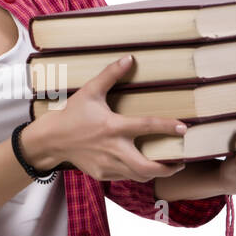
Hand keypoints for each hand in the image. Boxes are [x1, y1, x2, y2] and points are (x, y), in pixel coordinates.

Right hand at [23, 54, 187, 182]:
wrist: (51, 140)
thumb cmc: (72, 114)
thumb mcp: (90, 91)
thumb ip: (110, 74)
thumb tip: (129, 58)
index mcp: (113, 126)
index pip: (146, 126)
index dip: (167, 127)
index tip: (184, 128)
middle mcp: (113, 148)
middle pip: (146, 167)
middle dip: (167, 168)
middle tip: (180, 163)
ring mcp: (107, 164)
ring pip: (137, 176)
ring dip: (154, 173)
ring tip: (166, 166)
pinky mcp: (101, 174)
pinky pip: (124, 177)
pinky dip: (136, 174)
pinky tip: (141, 166)